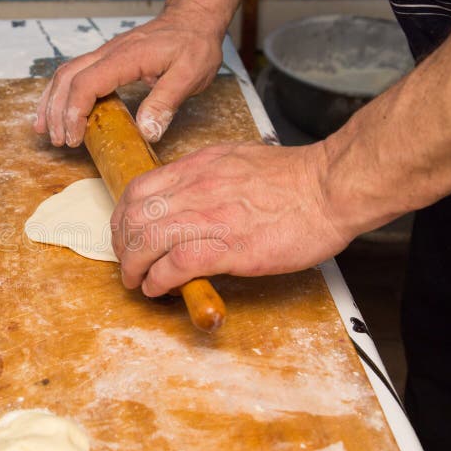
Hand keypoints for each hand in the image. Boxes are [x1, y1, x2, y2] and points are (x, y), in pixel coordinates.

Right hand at [34, 1, 225, 146]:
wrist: (194, 17)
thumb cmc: (194, 44)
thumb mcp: (190, 74)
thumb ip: (167, 101)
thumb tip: (146, 132)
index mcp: (126, 58)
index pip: (87, 83)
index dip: (75, 113)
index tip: (75, 138)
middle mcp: (109, 53)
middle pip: (68, 79)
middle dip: (57, 112)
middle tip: (59, 141)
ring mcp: (105, 55)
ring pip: (65, 74)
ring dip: (51, 102)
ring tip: (45, 130)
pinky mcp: (106, 60)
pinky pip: (74, 74)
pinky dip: (59, 93)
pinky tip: (55, 111)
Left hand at [110, 142, 351, 295]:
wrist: (328, 188)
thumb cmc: (292, 178)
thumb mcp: (234, 161)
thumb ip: (203, 179)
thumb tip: (183, 201)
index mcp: (196, 167)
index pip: (137, 189)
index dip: (122, 217)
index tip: (125, 234)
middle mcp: (195, 188)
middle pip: (133, 217)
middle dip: (121, 246)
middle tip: (128, 264)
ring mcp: (208, 217)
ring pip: (146, 241)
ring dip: (133, 268)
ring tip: (138, 282)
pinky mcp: (227, 247)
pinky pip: (174, 266)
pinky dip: (158, 281)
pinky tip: (160, 289)